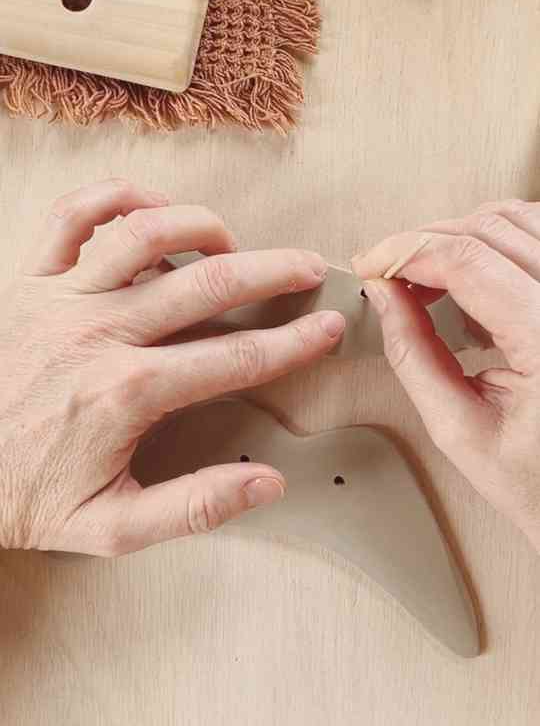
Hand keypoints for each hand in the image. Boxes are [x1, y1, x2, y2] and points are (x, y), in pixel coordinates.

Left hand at [0, 180, 343, 556]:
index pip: (236, 357)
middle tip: (309, 267)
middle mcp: (99, 334)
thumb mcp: (111, 528)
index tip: (326, 327)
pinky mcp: (30, 280)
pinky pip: (71, 215)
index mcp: (128, 393)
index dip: (292, 341)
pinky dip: (115, 198)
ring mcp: (62, 299)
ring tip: (231, 242)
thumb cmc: (24, 496)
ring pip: (146, 234)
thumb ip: (194, 507)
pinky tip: (150, 209)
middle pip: (207, 283)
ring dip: (200, 227)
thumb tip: (266, 483)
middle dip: (273, 271)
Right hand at [352, 199, 539, 552]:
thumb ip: (413, 354)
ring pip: (519, 218)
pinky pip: (538, 235)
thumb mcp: (459, 429)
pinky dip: (498, 241)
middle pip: (491, 229)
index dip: (407, 252)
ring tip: (430, 279)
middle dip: (427, 241)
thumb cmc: (537, 482)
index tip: (371, 265)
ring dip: (463, 235)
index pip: (469, 260)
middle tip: (389, 274)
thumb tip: (383, 295)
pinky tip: (476, 281)